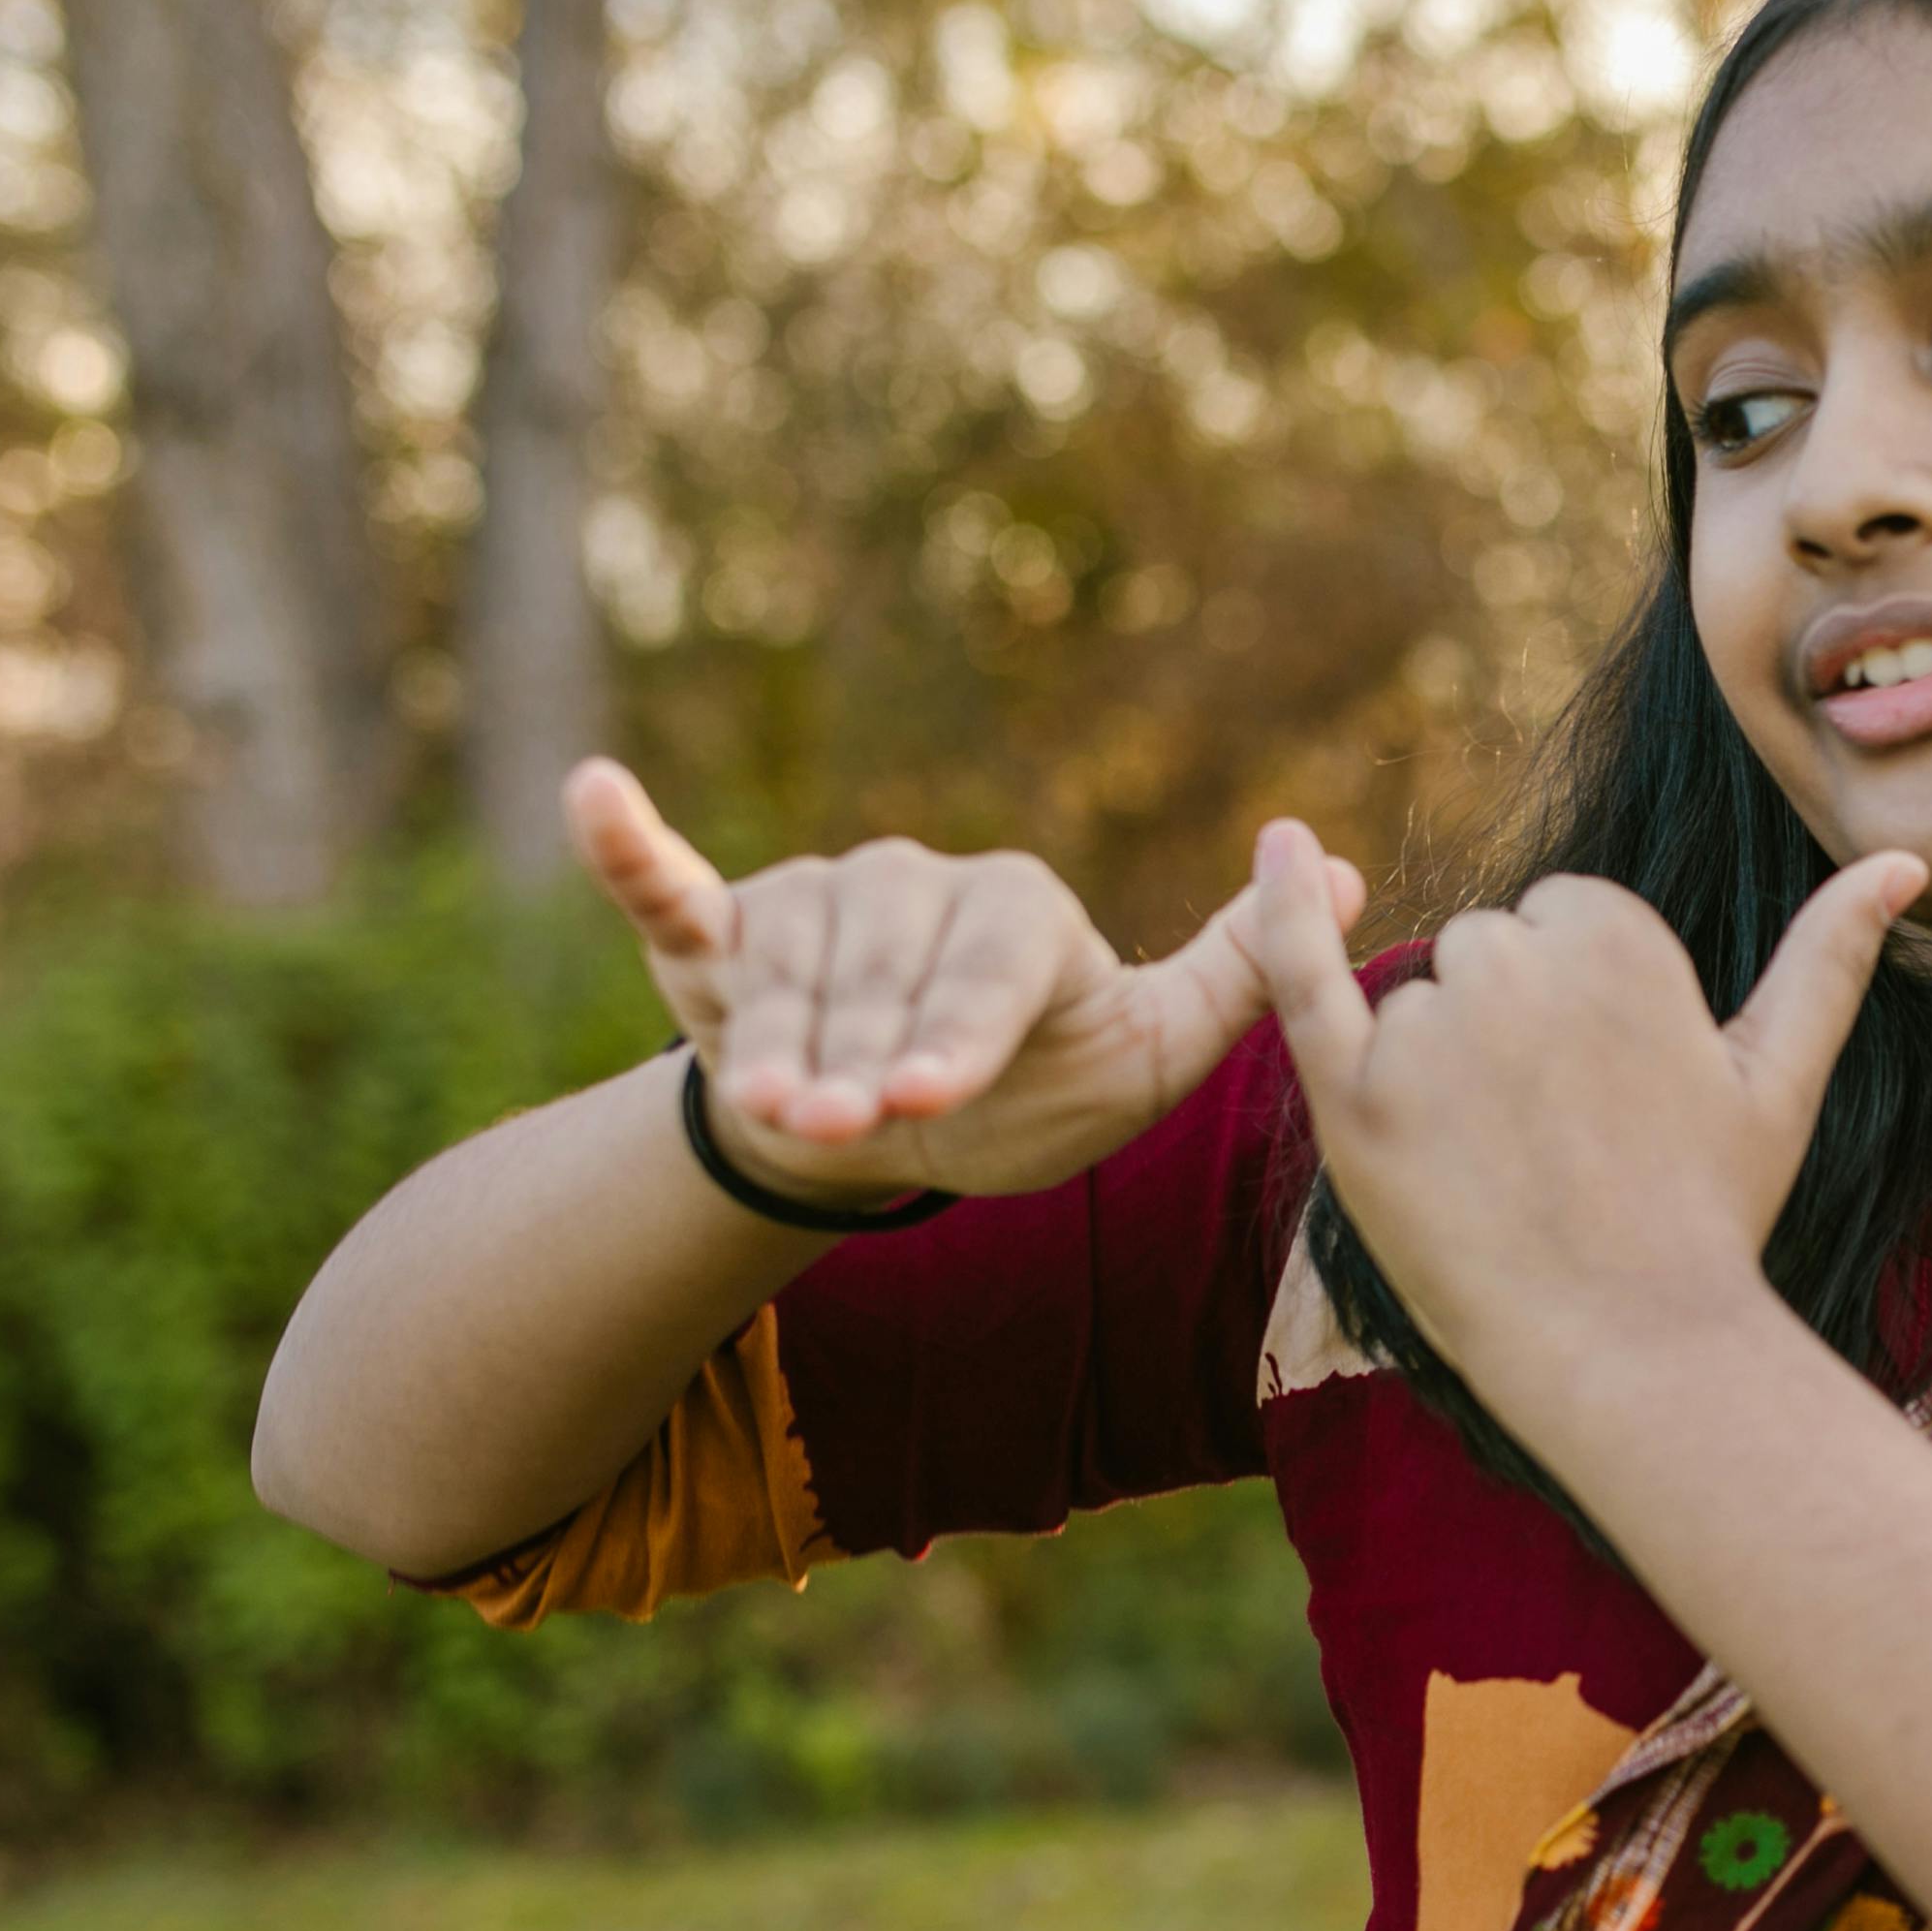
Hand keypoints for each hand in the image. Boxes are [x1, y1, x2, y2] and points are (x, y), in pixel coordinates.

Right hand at [567, 757, 1368, 1207]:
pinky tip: (591, 796)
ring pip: (784, 975)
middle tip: (848, 1126)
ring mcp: (812, 904)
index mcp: (1018, 911)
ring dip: (774, 1046)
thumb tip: (1340, 870)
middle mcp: (912, 887)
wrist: (906, 1134)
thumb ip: (1240, 974)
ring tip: (781, 1111)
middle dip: (861, 1064)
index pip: (986, 967)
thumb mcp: (1151, 1053)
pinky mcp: (721, 930)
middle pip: (877, 982)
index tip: (929, 1095)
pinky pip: (667, 882)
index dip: (954, 1033)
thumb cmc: (1034, 1097)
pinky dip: (627, 846)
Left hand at [1237, 820, 1926, 1377]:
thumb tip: (1906, 863)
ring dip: (1439, 1064)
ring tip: (1506, 1168)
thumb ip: (1831, 955)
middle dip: (1510, 1031)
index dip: (1582, 1013)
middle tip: (1563, 1144)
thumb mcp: (1782, 1076)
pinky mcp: (1354, 1099)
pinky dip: (1278, 909)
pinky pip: (1298, 977)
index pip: (1559, 922)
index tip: (1614, 1097)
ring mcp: (1431, 1028)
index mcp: (1619, 935)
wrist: (1629, 1349)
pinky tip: (1274, 836)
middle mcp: (1521, 960)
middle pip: (1485, 952)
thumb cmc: (1712, 1214)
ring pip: (1414, 998)